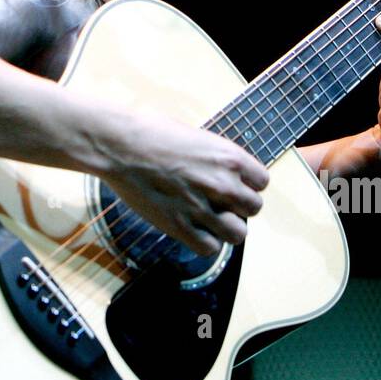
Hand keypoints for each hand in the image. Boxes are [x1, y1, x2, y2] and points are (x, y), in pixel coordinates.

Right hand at [98, 108, 269, 257]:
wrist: (119, 144)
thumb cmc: (152, 132)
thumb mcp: (196, 137)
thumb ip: (216, 159)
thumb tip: (224, 172)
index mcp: (229, 157)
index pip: (261, 182)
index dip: (247, 184)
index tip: (232, 184)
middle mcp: (222, 183)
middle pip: (254, 208)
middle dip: (238, 206)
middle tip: (218, 201)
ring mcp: (202, 207)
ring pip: (238, 233)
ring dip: (225, 227)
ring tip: (208, 219)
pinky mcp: (180, 226)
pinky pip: (210, 248)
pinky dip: (204, 242)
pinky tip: (192, 229)